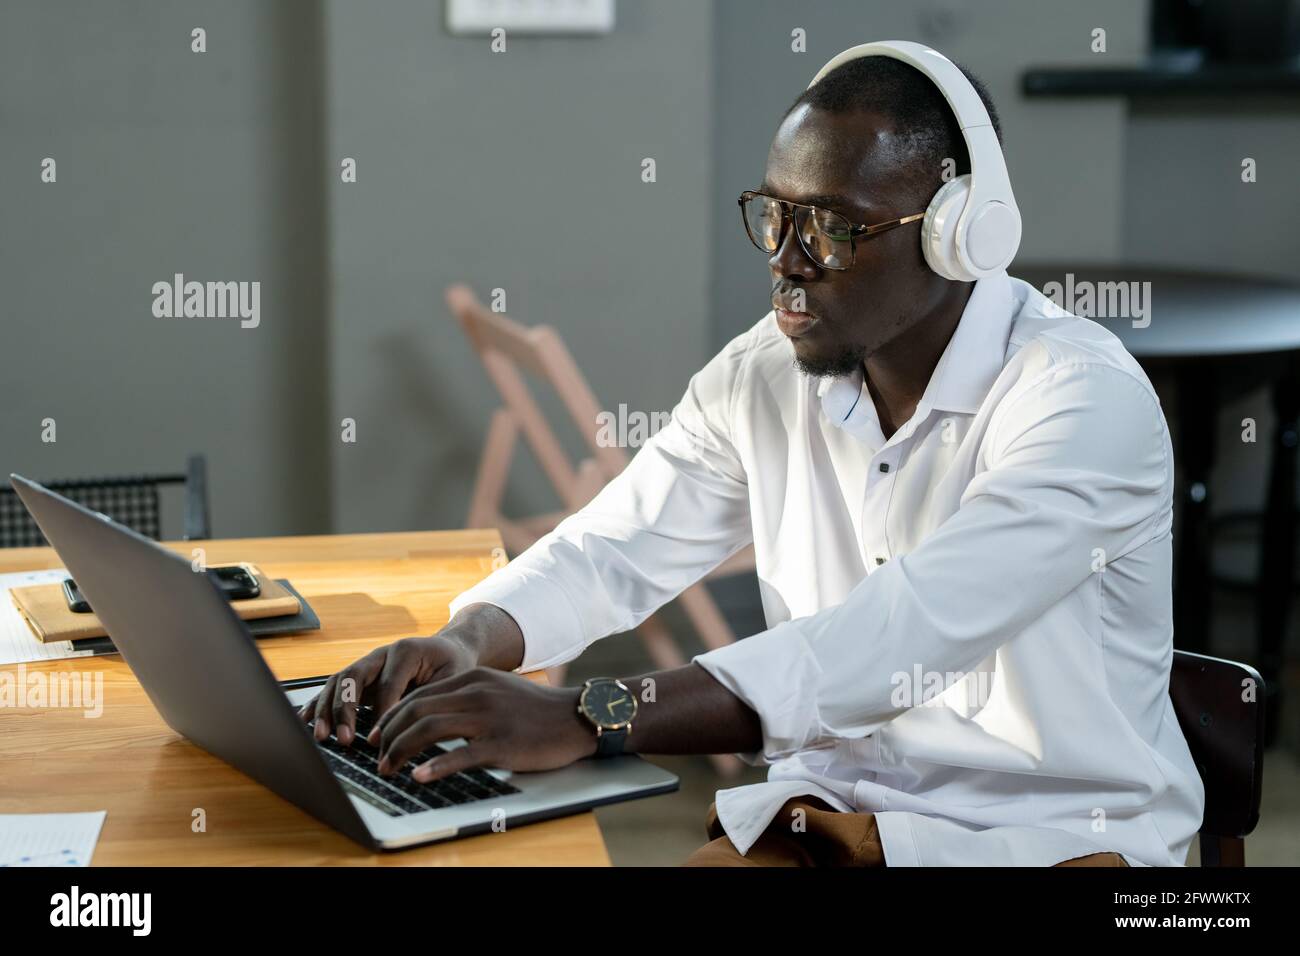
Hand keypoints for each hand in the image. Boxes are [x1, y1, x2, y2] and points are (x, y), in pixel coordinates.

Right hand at [298, 633, 478, 745]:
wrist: (447, 650)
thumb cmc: (452, 666)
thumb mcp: (452, 679)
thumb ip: (431, 698)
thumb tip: (407, 727)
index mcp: (406, 651)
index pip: (387, 683)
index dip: (381, 712)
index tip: (378, 739)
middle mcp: (381, 654)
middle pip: (354, 677)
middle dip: (345, 709)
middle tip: (343, 738)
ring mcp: (366, 663)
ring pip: (338, 682)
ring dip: (327, 709)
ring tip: (322, 736)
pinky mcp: (359, 676)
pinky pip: (333, 688)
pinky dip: (318, 704)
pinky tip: (305, 721)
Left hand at [371, 667, 597, 780]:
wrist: (576, 717)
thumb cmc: (536, 709)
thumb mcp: (497, 689)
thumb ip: (466, 697)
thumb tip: (431, 715)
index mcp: (472, 680)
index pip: (418, 696)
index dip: (391, 717)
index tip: (378, 737)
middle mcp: (476, 694)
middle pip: (416, 710)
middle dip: (388, 735)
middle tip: (376, 756)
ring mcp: (489, 718)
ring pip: (430, 729)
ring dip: (401, 750)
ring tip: (387, 769)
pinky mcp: (502, 744)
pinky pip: (460, 755)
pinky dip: (434, 766)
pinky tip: (419, 777)